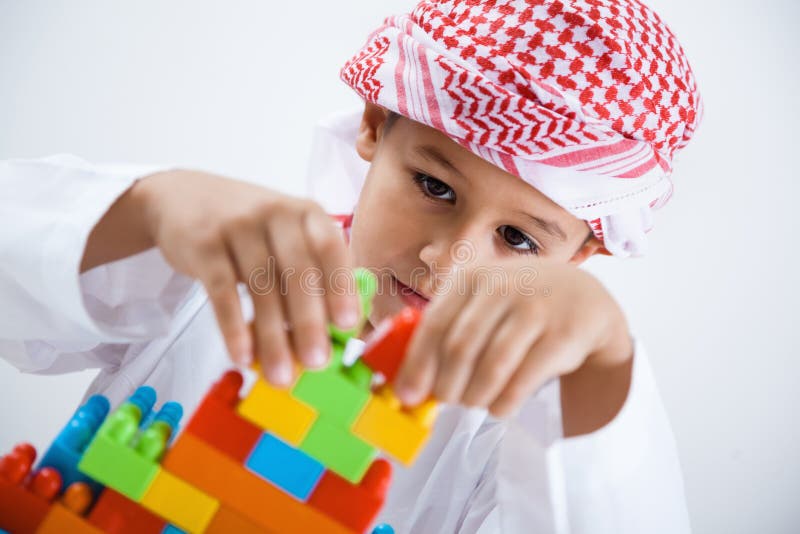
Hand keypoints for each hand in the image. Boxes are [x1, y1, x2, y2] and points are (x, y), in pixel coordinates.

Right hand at [137, 170, 358, 384]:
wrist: (181, 197)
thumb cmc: (248, 226)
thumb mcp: (286, 234)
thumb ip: (315, 270)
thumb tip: (342, 327)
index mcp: (305, 212)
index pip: (330, 247)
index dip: (340, 286)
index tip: (347, 324)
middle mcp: (274, 213)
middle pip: (297, 271)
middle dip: (309, 321)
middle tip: (317, 361)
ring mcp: (237, 226)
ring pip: (261, 288)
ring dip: (272, 336)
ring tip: (281, 374)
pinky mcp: (203, 245)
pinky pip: (222, 292)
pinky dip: (233, 328)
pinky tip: (242, 355)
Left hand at [394, 259, 632, 424]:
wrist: (581, 298)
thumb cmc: (516, 307)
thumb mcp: (481, 302)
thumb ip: (446, 332)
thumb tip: (410, 384)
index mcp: (471, 278)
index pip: (434, 325)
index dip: (417, 365)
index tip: (408, 396)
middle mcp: (502, 286)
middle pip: (460, 348)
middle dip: (447, 385)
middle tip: (446, 402)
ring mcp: (535, 308)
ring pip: (492, 366)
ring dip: (475, 396)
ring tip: (473, 403)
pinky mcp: (564, 333)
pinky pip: (524, 379)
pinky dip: (505, 401)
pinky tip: (499, 406)